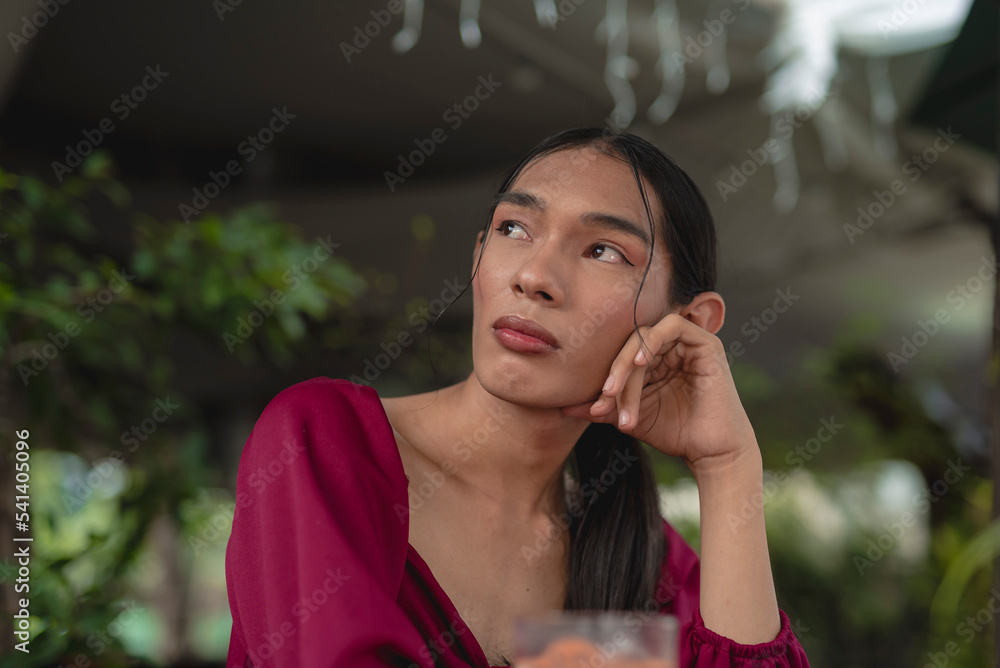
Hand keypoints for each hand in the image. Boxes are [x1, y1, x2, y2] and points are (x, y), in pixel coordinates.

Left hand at [560, 313, 757, 472]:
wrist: (710, 453)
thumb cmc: (673, 434)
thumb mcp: (628, 417)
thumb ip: (602, 407)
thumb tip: (563, 406)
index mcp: (654, 361)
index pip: (621, 356)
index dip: (606, 378)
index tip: (594, 407)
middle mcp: (670, 349)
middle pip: (630, 345)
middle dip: (614, 372)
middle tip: (604, 397)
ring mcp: (688, 343)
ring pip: (645, 337)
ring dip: (627, 363)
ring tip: (617, 390)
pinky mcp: (705, 341)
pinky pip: (672, 326)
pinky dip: (651, 341)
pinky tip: (640, 363)